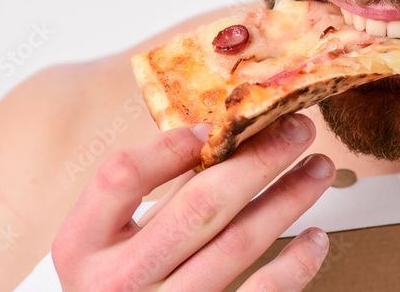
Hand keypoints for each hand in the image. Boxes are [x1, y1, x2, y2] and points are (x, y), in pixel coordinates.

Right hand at [52, 114, 335, 290]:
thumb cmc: (115, 283)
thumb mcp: (104, 241)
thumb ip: (146, 193)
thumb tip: (218, 132)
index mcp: (81, 246)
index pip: (121, 176)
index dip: (170, 143)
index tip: (216, 124)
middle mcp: (118, 282)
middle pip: (199, 206)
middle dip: (258, 159)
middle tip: (297, 129)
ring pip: (239, 243)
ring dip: (289, 198)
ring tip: (318, 169)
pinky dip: (296, 264)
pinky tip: (316, 237)